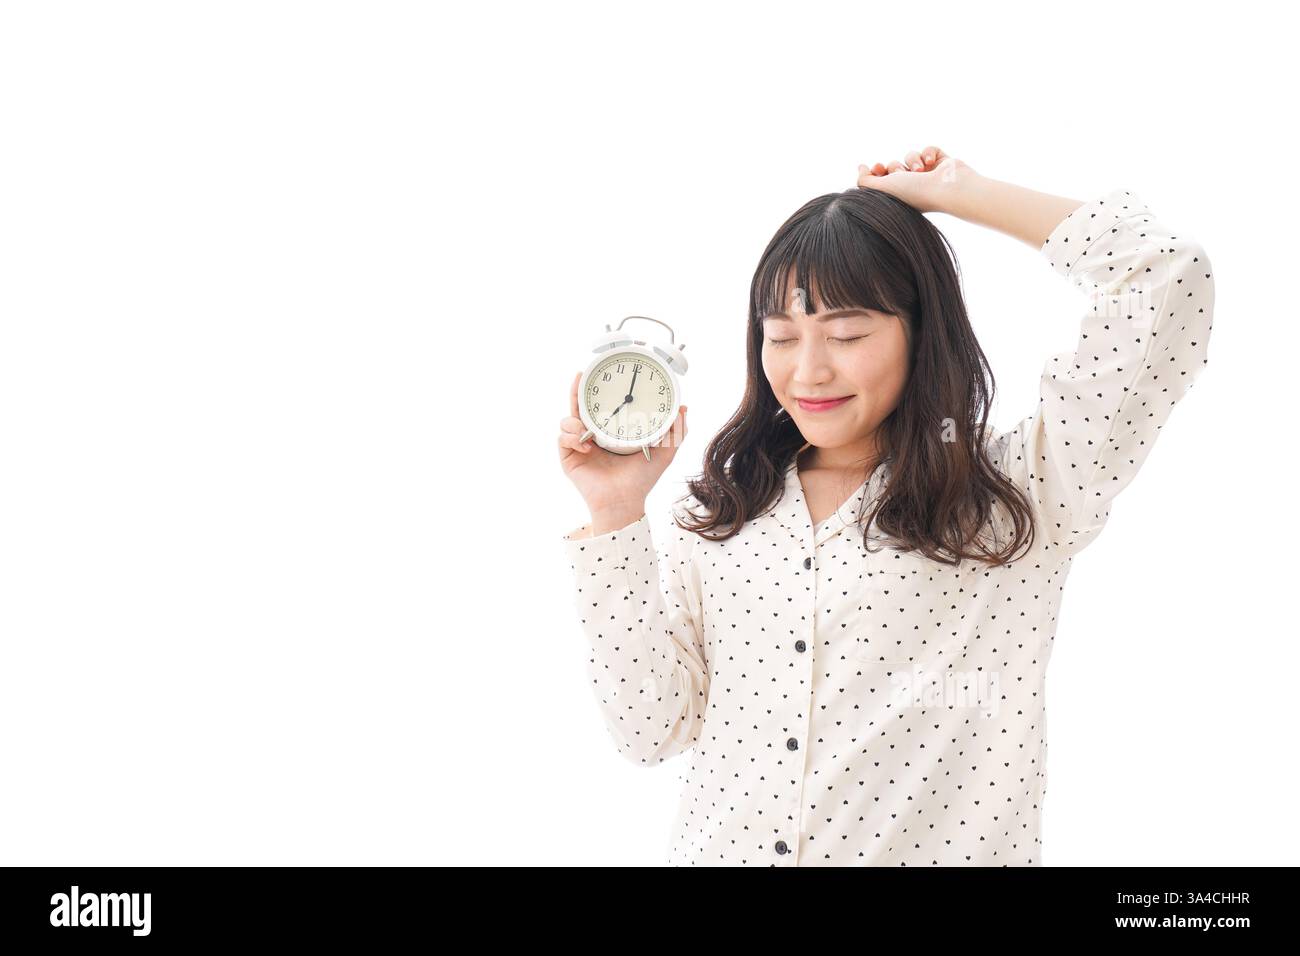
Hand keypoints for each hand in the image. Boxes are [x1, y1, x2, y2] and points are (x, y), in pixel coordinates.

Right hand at [558, 370, 687, 519]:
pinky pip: (562, 439)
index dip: (598, 389)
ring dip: (573, 418)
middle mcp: (593, 435)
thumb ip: (676, 431)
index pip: (602, 405)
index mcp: (612, 431)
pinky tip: (586, 445)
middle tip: (581, 377)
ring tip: (585, 428)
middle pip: (578, 407)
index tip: (600, 373)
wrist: (624, 501)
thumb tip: (683, 407)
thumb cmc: (642, 479)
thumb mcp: (665, 452)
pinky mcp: (569, 457)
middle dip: (576, 391)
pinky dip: (571, 438)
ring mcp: (579, 446)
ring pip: (566, 421)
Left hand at [854, 145, 976, 213]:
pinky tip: (932, 163)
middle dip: (896, 167)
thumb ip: (864, 181)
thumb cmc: (914, 192)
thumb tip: (861, 168)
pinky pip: (930, 149)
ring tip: (920, 170)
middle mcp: (913, 187)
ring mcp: (929, 176)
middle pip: (895, 166)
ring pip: (911, 156)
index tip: (877, 167)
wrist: (947, 189)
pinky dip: (929, 152)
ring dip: (912, 160)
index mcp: (899, 197)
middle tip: (902, 174)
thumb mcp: (881, 189)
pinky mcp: (942, 164)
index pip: (883, 180)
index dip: (878, 171)